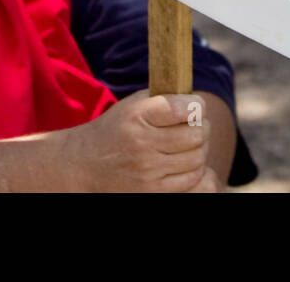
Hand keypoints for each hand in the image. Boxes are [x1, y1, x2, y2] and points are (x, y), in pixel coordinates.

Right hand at [62, 89, 214, 192]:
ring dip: (200, 148)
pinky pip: (191, 178)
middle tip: (198, 124)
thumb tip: (197, 100)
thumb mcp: (132, 106)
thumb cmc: (116, 129)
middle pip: (196, 134)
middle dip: (202, 126)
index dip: (197, 105)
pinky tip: (185, 160)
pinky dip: (194, 168)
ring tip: (191, 142)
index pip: (184, 108)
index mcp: (137, 115)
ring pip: (197, 157)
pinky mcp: (153, 190)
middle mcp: (142, 143)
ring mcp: (148, 170)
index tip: (196, 105)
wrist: (86, 164)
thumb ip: (162, 98)